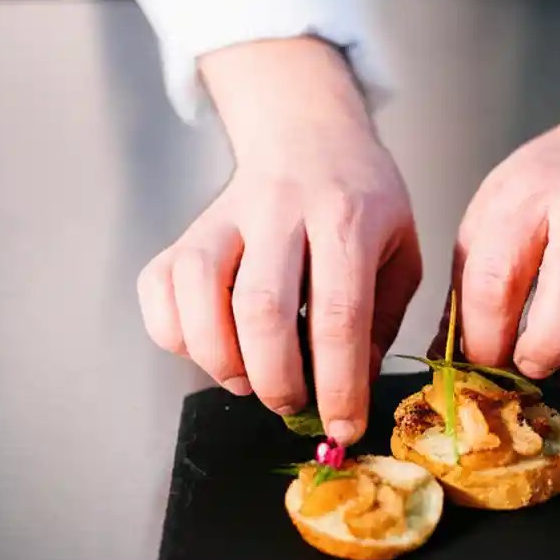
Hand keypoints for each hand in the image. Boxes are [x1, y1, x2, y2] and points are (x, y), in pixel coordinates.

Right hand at [136, 38, 420, 444]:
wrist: (308, 132)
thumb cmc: (362, 200)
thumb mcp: (401, 250)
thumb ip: (383, 321)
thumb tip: (352, 390)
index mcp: (348, 216)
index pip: (340, 313)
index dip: (340, 383)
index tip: (345, 426)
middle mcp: (281, 211)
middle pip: (263, 308)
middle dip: (277, 379)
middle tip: (292, 403)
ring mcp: (224, 215)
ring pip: (200, 292)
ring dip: (221, 358)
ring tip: (249, 379)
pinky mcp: (185, 229)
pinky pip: (159, 286)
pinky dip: (175, 333)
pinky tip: (208, 346)